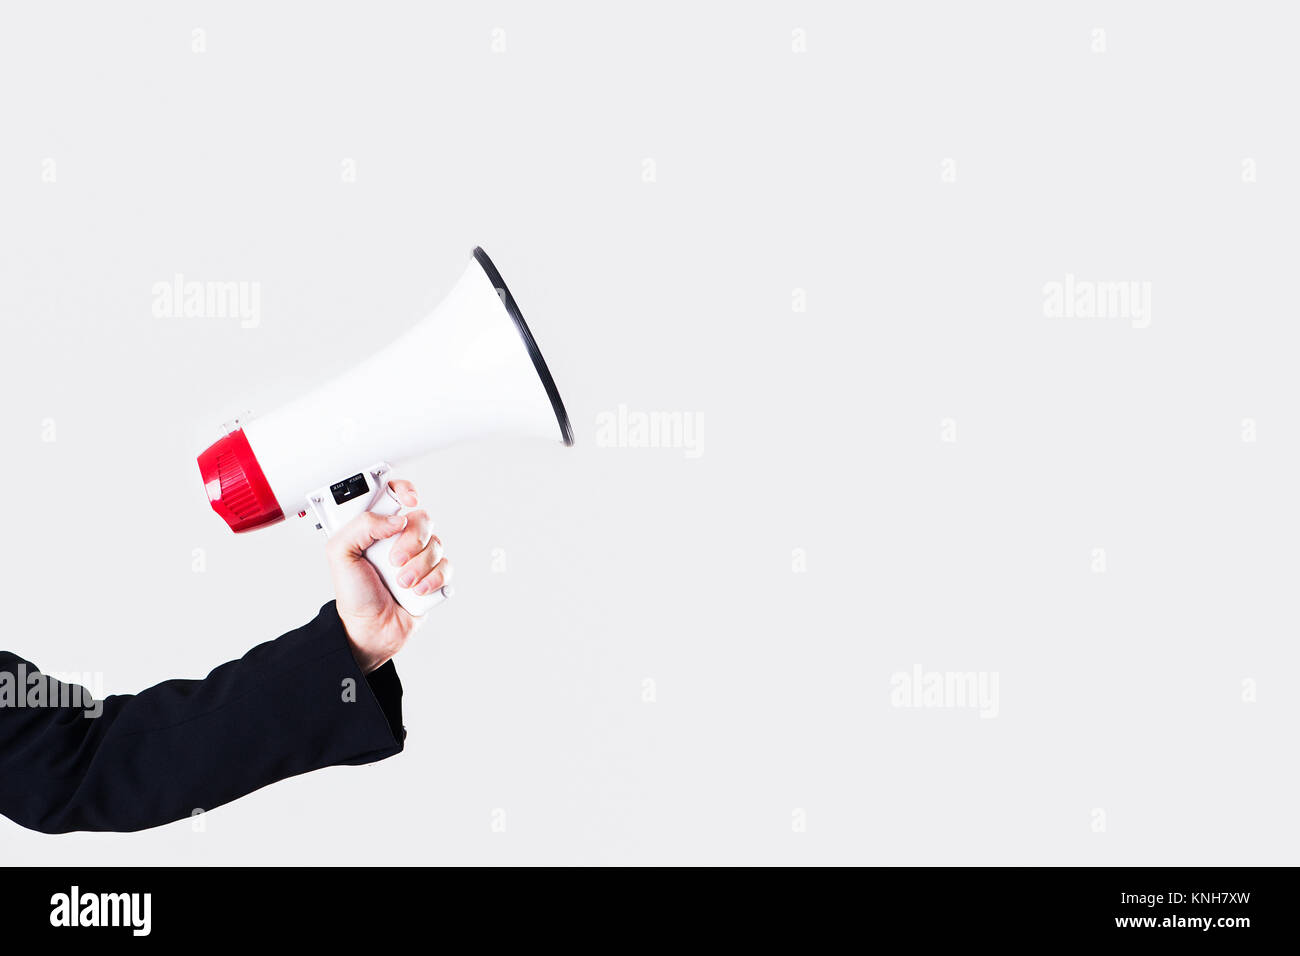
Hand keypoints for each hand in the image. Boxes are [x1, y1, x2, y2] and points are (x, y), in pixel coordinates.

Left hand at [325, 479, 453, 672]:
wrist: (369, 630)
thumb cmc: (353, 594)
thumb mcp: (340, 554)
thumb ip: (362, 526)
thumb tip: (395, 520)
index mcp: (376, 528)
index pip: (394, 495)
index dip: (405, 491)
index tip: (408, 501)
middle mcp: (399, 539)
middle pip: (423, 519)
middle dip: (412, 541)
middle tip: (394, 560)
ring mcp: (418, 557)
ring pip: (437, 545)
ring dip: (419, 567)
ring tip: (402, 583)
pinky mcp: (433, 577)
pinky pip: (447, 567)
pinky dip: (433, 580)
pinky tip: (416, 591)